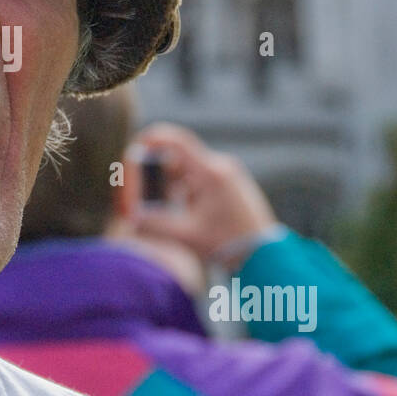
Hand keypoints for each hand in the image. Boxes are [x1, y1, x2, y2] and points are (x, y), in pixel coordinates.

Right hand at [121, 124, 277, 264]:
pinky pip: (194, 179)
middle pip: (172, 157)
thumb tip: (130, 214)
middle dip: (151, 175)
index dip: (145, 144)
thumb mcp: (186, 236)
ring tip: (162, 212)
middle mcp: (218, 166)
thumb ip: (152, 223)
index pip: (170, 140)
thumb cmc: (230, 245)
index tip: (130, 160)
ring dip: (166, 186)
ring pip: (182, 169)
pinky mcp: (226, 185)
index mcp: (209, 172)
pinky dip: (179, 191)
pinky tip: (179, 214)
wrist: (267, 256)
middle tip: (139, 199)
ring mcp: (224, 174)